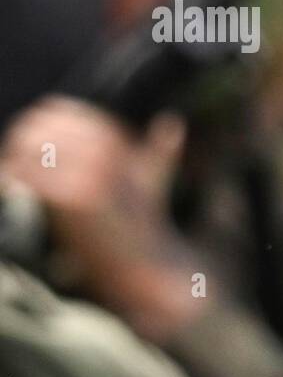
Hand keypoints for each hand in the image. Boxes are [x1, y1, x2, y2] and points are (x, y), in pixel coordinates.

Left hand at [0, 97, 201, 338]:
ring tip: (10, 173)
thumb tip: (172, 123)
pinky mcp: (72, 201)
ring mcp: (88, 175)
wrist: (149, 265)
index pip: (60, 111)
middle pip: (40, 126)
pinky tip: (10, 185)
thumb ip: (161, 151)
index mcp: (117, 142)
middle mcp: (104, 153)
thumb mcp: (154, 180)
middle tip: (13, 158)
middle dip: (21, 139)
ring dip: (14, 159)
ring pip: (29, 148)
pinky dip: (12, 178)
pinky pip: (27, 176)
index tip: (24, 144)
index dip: (37, 123)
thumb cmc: (147, 224)